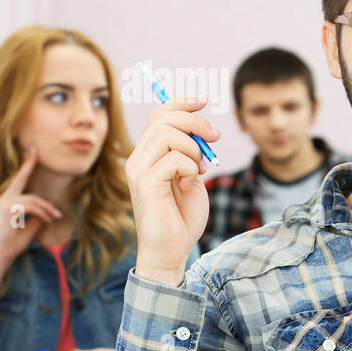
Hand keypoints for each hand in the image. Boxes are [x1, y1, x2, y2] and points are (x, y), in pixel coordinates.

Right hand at [0, 146, 62, 263]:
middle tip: (35, 150)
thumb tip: (50, 208)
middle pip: (21, 180)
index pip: (18, 180)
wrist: (4, 254)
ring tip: (56, 217)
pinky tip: (48, 220)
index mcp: (8, 200)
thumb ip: (38, 215)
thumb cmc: (15, 241)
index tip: (31, 152)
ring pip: (33, 198)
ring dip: (48, 208)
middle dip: (28, 164)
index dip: (25, 166)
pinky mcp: (7, 209)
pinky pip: (32, 207)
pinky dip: (43, 212)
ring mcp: (3, 202)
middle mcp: (3, 198)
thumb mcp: (31, 225)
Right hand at [124, 95, 219, 283]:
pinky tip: (188, 184)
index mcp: (147, 155)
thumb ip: (191, 154)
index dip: (182, 103)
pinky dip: (190, 168)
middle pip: (164, 118)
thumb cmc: (182, 217)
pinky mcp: (146, 184)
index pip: (159, 115)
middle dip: (196, 123)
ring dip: (194, 149)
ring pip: (168, 135)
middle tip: (215, 139)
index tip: (204, 100)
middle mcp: (137, 158)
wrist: (172, 250)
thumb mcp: (191, 177)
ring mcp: (138, 170)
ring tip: (199, 170)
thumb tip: (202, 130)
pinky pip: (174, 159)